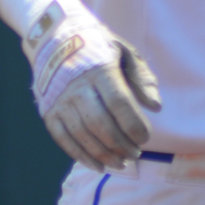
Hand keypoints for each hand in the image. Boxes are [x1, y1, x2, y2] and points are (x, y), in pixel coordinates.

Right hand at [42, 33, 162, 171]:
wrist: (56, 39)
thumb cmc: (100, 48)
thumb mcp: (126, 53)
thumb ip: (142, 79)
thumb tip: (156, 107)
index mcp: (100, 71)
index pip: (119, 104)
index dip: (133, 125)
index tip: (146, 138)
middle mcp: (77, 88)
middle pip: (101, 124)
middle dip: (121, 145)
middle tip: (136, 154)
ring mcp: (60, 101)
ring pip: (82, 135)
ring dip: (104, 155)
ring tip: (121, 163)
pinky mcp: (48, 112)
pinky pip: (63, 139)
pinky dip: (81, 156)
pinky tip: (98, 165)